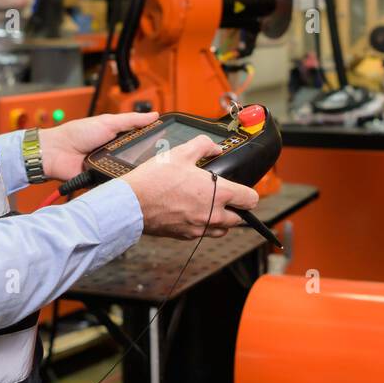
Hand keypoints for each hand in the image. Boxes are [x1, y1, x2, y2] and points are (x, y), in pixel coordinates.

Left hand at [36, 110, 160, 182]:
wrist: (57, 153)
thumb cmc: (77, 133)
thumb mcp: (108, 122)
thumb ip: (131, 120)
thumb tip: (154, 115)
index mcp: (118, 137)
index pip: (141, 140)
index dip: (153, 142)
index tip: (169, 143)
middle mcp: (116, 153)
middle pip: (137, 158)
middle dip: (145, 160)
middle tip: (161, 162)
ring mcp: (109, 167)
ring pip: (129, 172)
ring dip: (133, 172)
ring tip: (148, 173)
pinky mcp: (103, 181)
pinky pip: (116, 183)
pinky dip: (120, 182)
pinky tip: (129, 182)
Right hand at [125, 135, 259, 239]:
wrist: (133, 202)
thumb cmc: (156, 179)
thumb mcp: (181, 152)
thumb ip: (203, 145)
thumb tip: (215, 148)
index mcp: (218, 193)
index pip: (250, 200)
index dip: (249, 193)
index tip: (243, 189)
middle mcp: (213, 214)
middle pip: (239, 219)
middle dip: (236, 208)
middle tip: (225, 197)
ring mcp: (199, 228)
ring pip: (222, 230)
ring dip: (222, 220)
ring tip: (210, 206)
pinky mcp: (185, 236)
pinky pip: (203, 234)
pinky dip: (203, 225)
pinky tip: (191, 212)